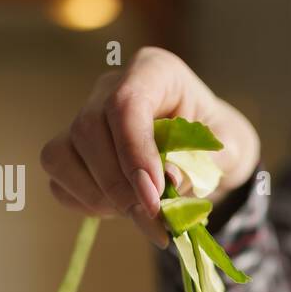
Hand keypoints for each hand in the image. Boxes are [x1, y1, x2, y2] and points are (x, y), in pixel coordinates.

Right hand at [39, 46, 259, 248]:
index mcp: (155, 71)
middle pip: (88, 129)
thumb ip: (205, 163)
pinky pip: (59, 179)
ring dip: (99, 196)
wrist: (208, 156)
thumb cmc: (219, 145)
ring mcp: (85, 117)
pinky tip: (122, 210)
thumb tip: (168, 179)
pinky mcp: (72, 150)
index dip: (134, 150)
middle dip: (118, 184)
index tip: (154, 194)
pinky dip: (87, 203)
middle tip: (153, 220)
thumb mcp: (231, 151)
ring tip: (141, 216)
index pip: (125, 102)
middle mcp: (111, 87)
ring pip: (62, 154)